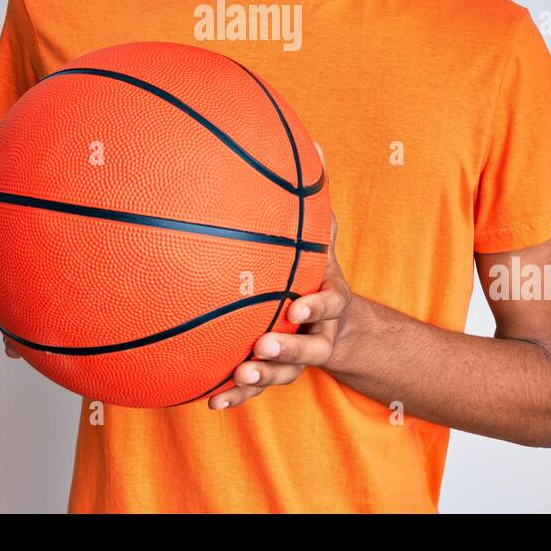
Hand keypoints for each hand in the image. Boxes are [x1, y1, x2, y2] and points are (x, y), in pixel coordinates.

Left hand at [209, 207, 351, 410]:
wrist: (338, 324)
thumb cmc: (318, 274)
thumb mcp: (323, 246)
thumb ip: (317, 211)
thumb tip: (317, 150)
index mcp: (332, 300)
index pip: (331, 303)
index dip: (316, 306)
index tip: (297, 306)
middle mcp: (320, 333)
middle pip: (311, 346)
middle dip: (288, 347)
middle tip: (263, 344)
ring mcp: (299, 358)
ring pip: (286, 372)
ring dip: (263, 378)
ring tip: (240, 376)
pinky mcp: (276, 372)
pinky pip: (258, 390)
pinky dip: (237, 397)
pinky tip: (212, 401)